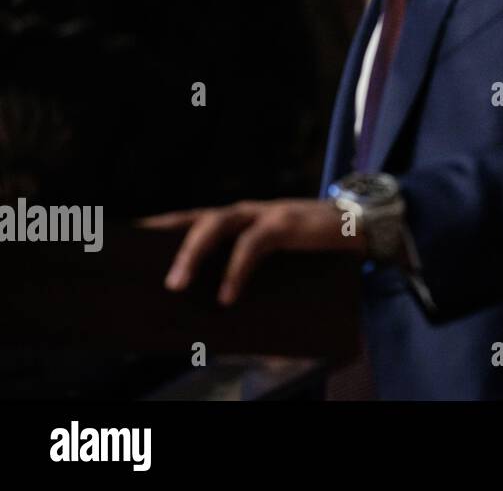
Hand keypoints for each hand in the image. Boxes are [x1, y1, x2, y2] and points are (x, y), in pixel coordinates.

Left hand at [138, 199, 366, 305]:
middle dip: (167, 243)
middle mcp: (247, 211)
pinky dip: (236, 269)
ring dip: (192, 253)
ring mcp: (266, 213)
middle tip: (147, 273)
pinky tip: (228, 294)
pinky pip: (253, 244)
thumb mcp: (278, 257)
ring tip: (177, 284)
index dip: (160, 226)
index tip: (127, 238)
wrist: (363, 226)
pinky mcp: (286, 222)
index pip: (192, 219)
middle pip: (196, 219)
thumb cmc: (316, 245)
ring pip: (216, 224)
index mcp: (242, 219)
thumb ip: (250, 267)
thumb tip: (218, 302)